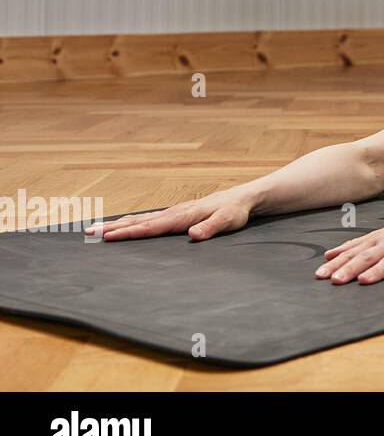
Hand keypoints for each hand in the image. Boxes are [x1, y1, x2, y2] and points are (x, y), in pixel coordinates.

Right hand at [87, 188, 254, 241]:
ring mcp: (174, 212)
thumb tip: (193, 234)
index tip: (108, 237)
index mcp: (182, 216)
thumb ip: (210, 228)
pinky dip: (133, 221)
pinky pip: (149, 218)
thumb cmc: (235, 211)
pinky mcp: (177, 214)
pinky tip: (125, 224)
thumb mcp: (227, 221)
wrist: (243, 198)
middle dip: (114, 227)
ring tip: (97, 228)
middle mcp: (174, 213)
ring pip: (141, 218)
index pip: (151, 227)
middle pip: (139, 221)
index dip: (129, 232)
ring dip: (119, 224)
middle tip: (88, 232)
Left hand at [317, 212, 383, 284]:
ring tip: (364, 280)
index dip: (337, 262)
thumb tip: (330, 255)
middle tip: (335, 280)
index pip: (355, 250)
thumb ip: (359, 246)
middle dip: (351, 267)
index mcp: (380, 237)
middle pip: (369, 255)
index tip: (320, 274)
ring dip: (378, 270)